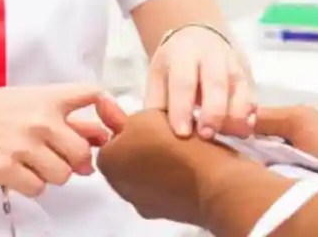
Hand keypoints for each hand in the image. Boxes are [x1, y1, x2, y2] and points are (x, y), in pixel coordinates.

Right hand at [0, 84, 127, 197]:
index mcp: (47, 97)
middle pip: (84, 151)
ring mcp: (24, 144)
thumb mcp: (25, 101)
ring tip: (32, 165)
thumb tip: (100, 135)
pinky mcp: (7, 168)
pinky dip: (32, 186)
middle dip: (75, 162)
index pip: (93, 94)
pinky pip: (39, 189)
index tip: (107, 129)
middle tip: (58, 159)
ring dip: (52, 176)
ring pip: (64, 174)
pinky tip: (18, 174)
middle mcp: (40, 119)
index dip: (110, 113)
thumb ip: (64, 117)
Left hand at [97, 109, 248, 225]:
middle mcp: (120, 186)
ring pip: (150, 172)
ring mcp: (144, 201)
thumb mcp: (146, 116)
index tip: (151, 121)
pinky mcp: (168, 211)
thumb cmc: (179, 146)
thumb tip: (103, 106)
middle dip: (146, 144)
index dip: (133, 125)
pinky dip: (177, 175)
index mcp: (108, 161)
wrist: (214, 183)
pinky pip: (169, 186)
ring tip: (185, 146)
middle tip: (169, 131)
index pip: (113, 137)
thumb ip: (120, 115)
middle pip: (130, 156)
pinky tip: (193, 163)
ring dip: (163, 160)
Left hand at [146, 26, 255, 140]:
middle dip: (214, 112)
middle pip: (216, 83)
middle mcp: (211, 55)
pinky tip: (244, 129)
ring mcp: (233, 63)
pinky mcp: (247, 73)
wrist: (199, 35)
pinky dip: (250, 113)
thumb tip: (153, 135)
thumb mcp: (158, 74)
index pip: (183, 81)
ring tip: (231, 135)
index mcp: (183, 54)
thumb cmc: (175, 63)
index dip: (182, 107)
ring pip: (240, 88)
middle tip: (207, 135)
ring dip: (237, 115)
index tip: (182, 132)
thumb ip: (156, 102)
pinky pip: (253, 94)